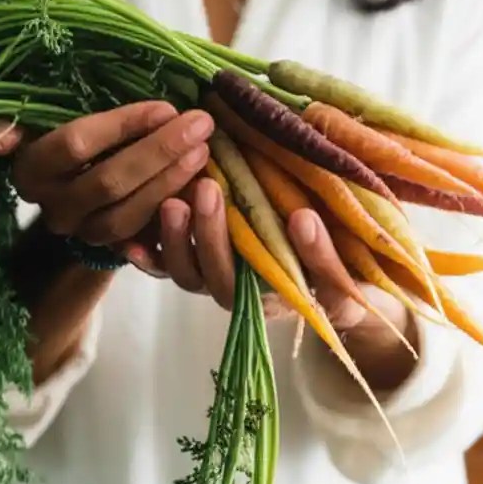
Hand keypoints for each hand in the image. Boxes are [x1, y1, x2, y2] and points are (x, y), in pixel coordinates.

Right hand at [0, 101, 213, 250]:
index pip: (76, 145)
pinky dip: (173, 213)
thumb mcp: (52, 118)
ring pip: (126, 216)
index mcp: (30, 168)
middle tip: (200, 124)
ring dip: (170, 181)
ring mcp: (80, 234)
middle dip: (159, 151)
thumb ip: (27, 119)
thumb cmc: (79, 137)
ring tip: (203, 150)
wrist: (83, 185)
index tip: (166, 106)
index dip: (123, 126)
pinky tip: (201, 185)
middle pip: (107, 182)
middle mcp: (51, 207)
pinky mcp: (109, 252)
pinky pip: (142, 241)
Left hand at [155, 182, 410, 343]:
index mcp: (296, 293)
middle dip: (214, 236)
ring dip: (177, 239)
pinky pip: (162, 266)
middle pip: (223, 280)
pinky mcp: (189, 264)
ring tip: (172, 199)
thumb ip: (334, 248)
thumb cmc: (336, 257)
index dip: (306, 255)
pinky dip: (145, 253)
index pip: (300, 283)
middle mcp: (248, 294)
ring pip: (187, 273)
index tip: (304, 218)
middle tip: (210, 189)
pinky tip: (130, 237)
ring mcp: (215, 279)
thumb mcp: (352, 257)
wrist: (309, 272)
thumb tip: (310, 216)